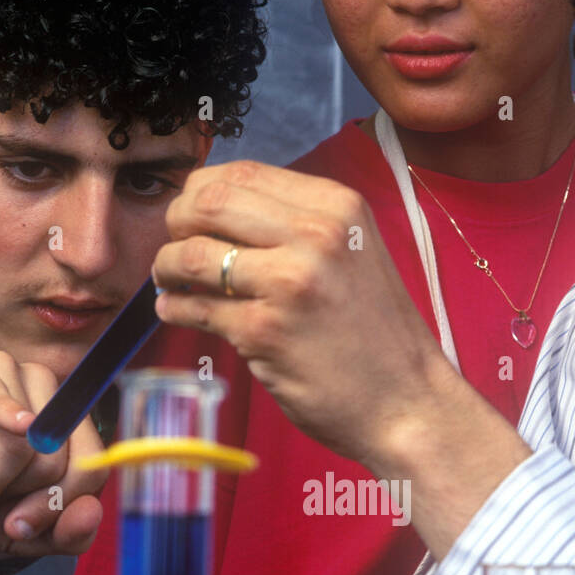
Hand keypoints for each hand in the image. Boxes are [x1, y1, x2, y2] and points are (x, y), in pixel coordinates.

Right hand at [0, 349, 105, 555]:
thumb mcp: (14, 533)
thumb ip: (63, 533)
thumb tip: (92, 511)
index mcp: (62, 428)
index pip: (93, 464)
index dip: (61, 504)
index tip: (18, 529)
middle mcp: (41, 395)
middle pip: (65, 454)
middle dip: (24, 497)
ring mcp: (3, 374)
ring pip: (27, 438)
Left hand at [151, 160, 455, 466]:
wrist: (407, 402)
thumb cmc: (376, 336)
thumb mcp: (353, 254)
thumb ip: (297, 226)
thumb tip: (217, 208)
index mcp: (336, 207)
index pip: (242, 172)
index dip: (199, 191)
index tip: (190, 216)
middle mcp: (314, 234)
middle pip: (208, 202)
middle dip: (175, 223)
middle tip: (174, 248)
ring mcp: (288, 282)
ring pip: (193, 255)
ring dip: (166, 267)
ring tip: (170, 282)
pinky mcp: (265, 332)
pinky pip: (197, 308)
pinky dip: (176, 308)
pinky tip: (177, 311)